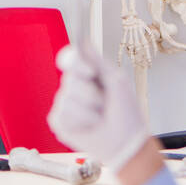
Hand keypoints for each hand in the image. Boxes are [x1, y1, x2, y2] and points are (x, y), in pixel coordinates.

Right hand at [48, 43, 149, 170]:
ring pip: (67, 98)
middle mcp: (73, 87)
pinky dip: (81, 121)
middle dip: (91, 92)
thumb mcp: (116, 82)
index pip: (69, 59)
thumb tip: (83, 42)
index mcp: (86, 75)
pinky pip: (63, 115)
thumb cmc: (126, 113)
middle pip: (70, 78)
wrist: (126, 143)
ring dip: (89, 110)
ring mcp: (65, 105)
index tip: (90, 72)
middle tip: (104, 103)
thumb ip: (98, 62)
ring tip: (100, 117)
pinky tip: (89, 127)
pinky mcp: (60, 122)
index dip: (76, 62)